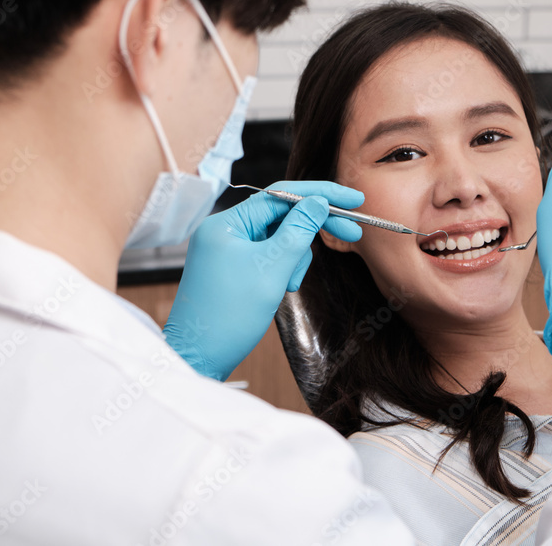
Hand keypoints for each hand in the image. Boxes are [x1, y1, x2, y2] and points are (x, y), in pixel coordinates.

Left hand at [163, 181, 363, 379]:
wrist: (198, 357)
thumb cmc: (228, 317)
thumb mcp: (272, 269)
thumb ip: (298, 230)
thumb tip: (318, 202)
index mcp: (226, 223)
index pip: (281, 195)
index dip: (320, 195)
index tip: (353, 200)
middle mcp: (225, 230)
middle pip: (281, 215)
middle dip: (314, 227)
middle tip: (352, 233)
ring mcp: (227, 249)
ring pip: (278, 238)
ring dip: (295, 257)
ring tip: (289, 284)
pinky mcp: (233, 266)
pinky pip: (268, 255)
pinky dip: (283, 268)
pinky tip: (282, 288)